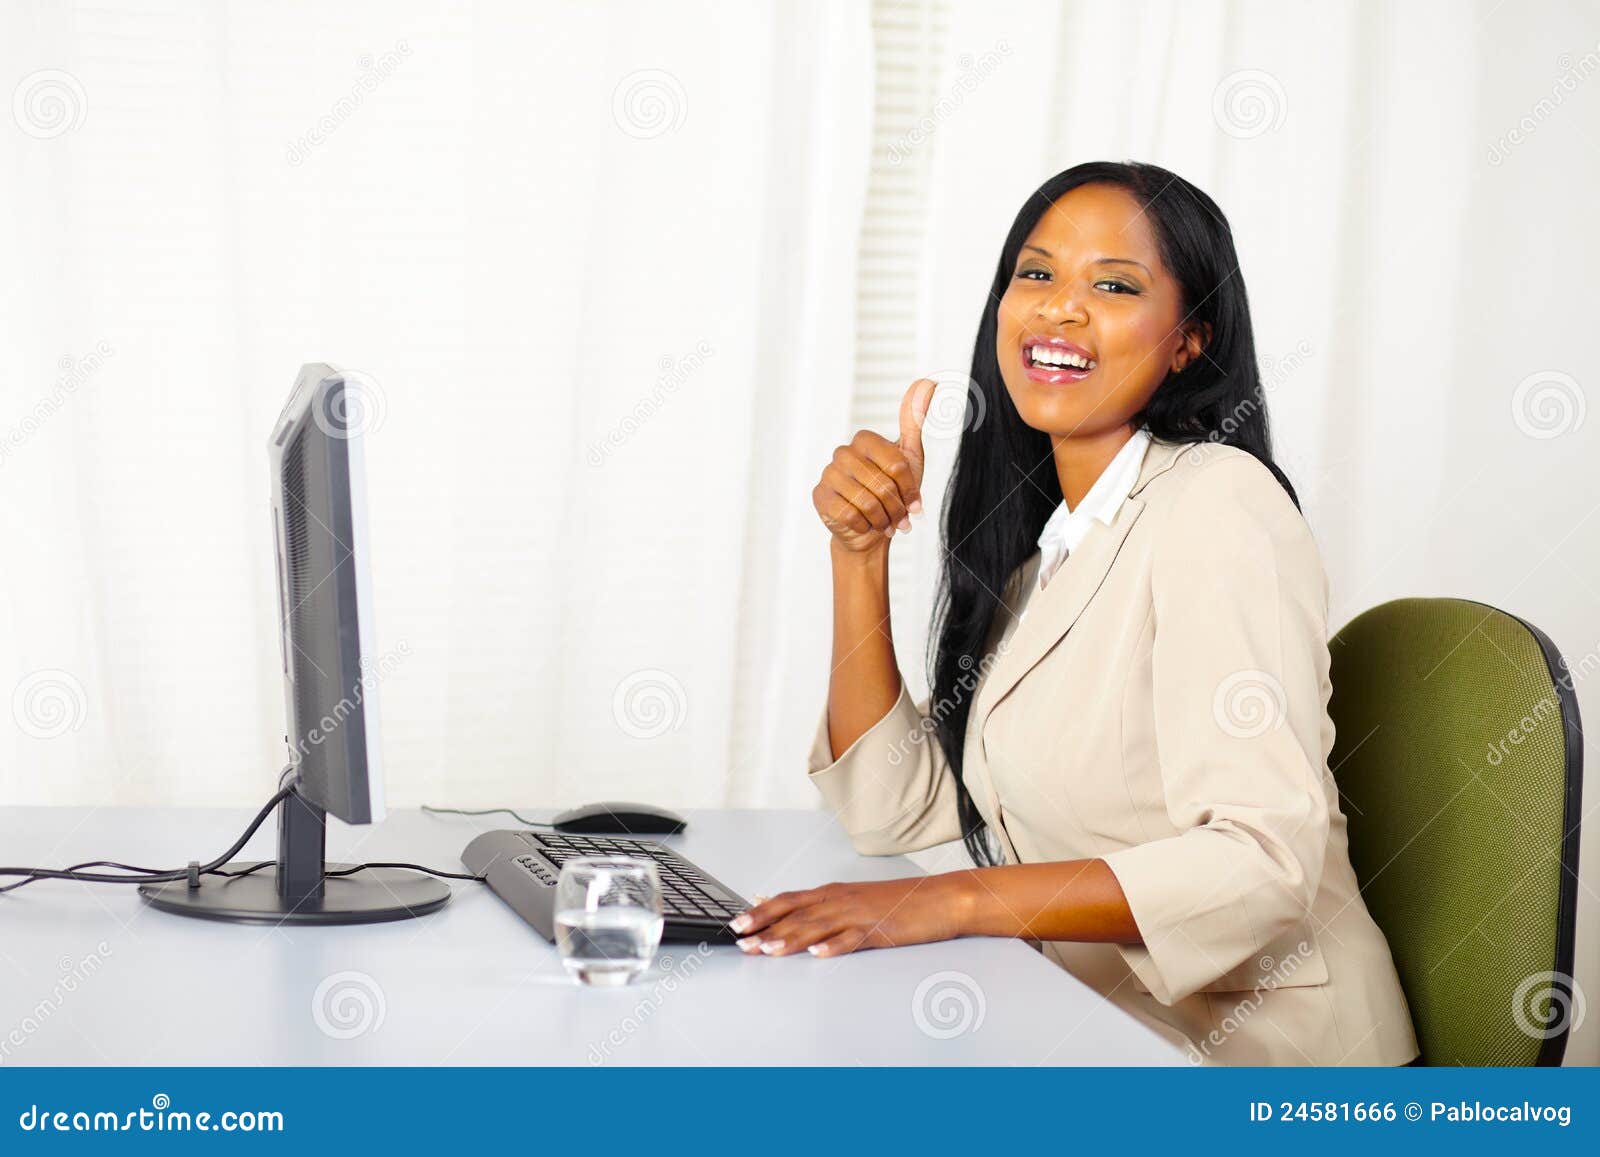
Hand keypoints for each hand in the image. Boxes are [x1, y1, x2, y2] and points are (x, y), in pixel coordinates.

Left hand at [728, 874, 973, 956]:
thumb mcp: (853, 898)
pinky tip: (818, 954)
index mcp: (834, 893)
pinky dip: (834, 946)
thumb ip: (819, 904)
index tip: (737, 924)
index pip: (789, 900)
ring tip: (768, 950)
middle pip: (796, 913)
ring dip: (790, 938)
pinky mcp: (880, 929)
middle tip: (741, 941)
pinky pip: (853, 939)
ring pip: (818, 926)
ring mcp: (860, 914)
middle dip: (766, 927)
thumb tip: (780, 904)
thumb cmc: (899, 902)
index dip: (761, 911)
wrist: (941, 898)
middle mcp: (842, 900)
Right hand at [812, 378, 935, 552]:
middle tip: (899, 518)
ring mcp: (828, 473)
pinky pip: (850, 514)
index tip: (915, 504)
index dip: (910, 489)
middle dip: (896, 508)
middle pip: (882, 485)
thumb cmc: (890, 492)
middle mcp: (842, 452)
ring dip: (882, 519)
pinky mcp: (819, 496)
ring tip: (885, 523)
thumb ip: (915, 421)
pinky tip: (865, 525)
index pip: (897, 464)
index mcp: (864, 440)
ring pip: (866, 502)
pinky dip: (864, 525)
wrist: (869, 529)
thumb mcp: (908, 457)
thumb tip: (928, 382)